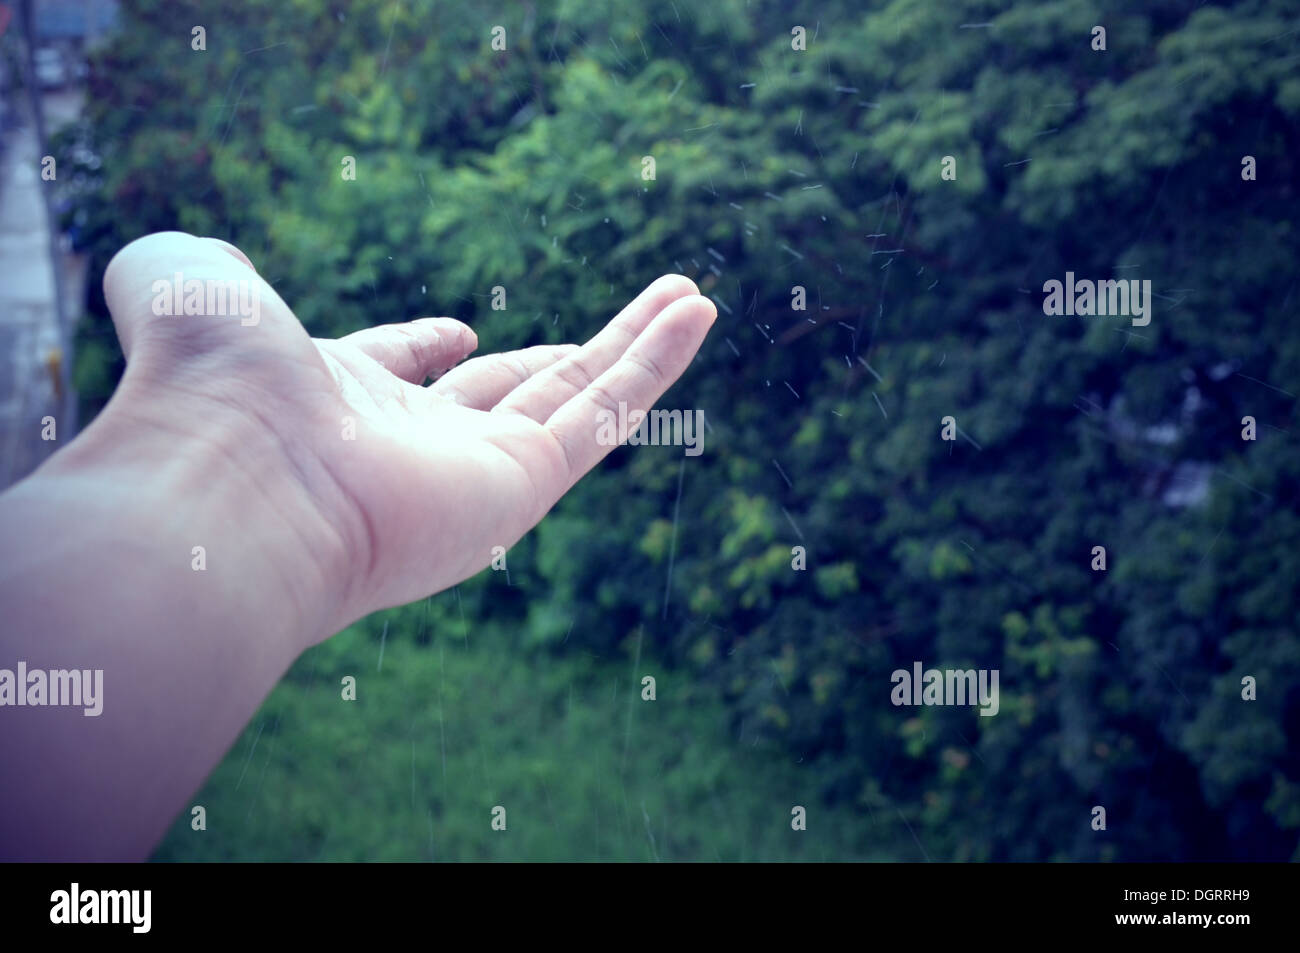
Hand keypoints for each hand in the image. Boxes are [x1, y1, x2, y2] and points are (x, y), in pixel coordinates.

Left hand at [100, 232, 716, 645]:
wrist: (228, 482)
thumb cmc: (200, 390)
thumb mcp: (184, 290)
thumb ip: (190, 267)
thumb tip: (197, 266)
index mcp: (338, 402)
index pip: (404, 376)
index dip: (428, 350)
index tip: (455, 334)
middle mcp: (413, 447)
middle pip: (514, 388)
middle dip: (572, 347)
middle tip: (632, 310)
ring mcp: (476, 473)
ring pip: (578, 397)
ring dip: (638, 344)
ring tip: (693, 298)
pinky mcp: (523, 489)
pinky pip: (604, 416)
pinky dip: (656, 363)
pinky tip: (696, 315)